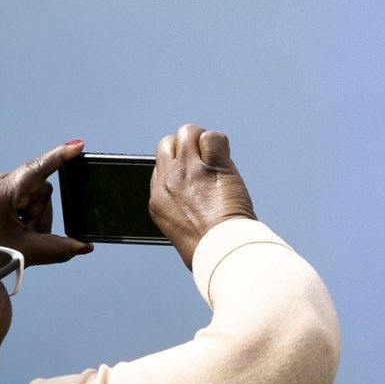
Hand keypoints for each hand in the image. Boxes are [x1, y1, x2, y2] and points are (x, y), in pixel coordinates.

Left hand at [0, 140, 92, 265]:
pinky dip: (26, 217)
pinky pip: (23, 200)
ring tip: (16, 237)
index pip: (38, 169)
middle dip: (41, 215)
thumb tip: (85, 247)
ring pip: (35, 197)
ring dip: (34, 218)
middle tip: (26, 237)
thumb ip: (61, 248)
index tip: (78, 144)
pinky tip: (14, 232)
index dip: (60, 156)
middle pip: (41, 190)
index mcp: (1, 191)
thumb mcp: (28, 252)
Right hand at [149, 124, 255, 268]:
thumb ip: (180, 207)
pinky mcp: (213, 166)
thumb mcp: (180, 229)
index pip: (160, 165)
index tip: (194, 175)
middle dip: (187, 147)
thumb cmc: (208, 248)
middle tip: (206, 163)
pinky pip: (213, 137)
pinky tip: (227, 162)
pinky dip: (221, 144)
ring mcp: (189, 170)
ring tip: (217, 159)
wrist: (221, 251)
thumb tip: (193, 199)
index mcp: (158, 199)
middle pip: (168, 143)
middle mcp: (169, 180)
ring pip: (188, 132)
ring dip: (204, 141)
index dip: (178, 164)